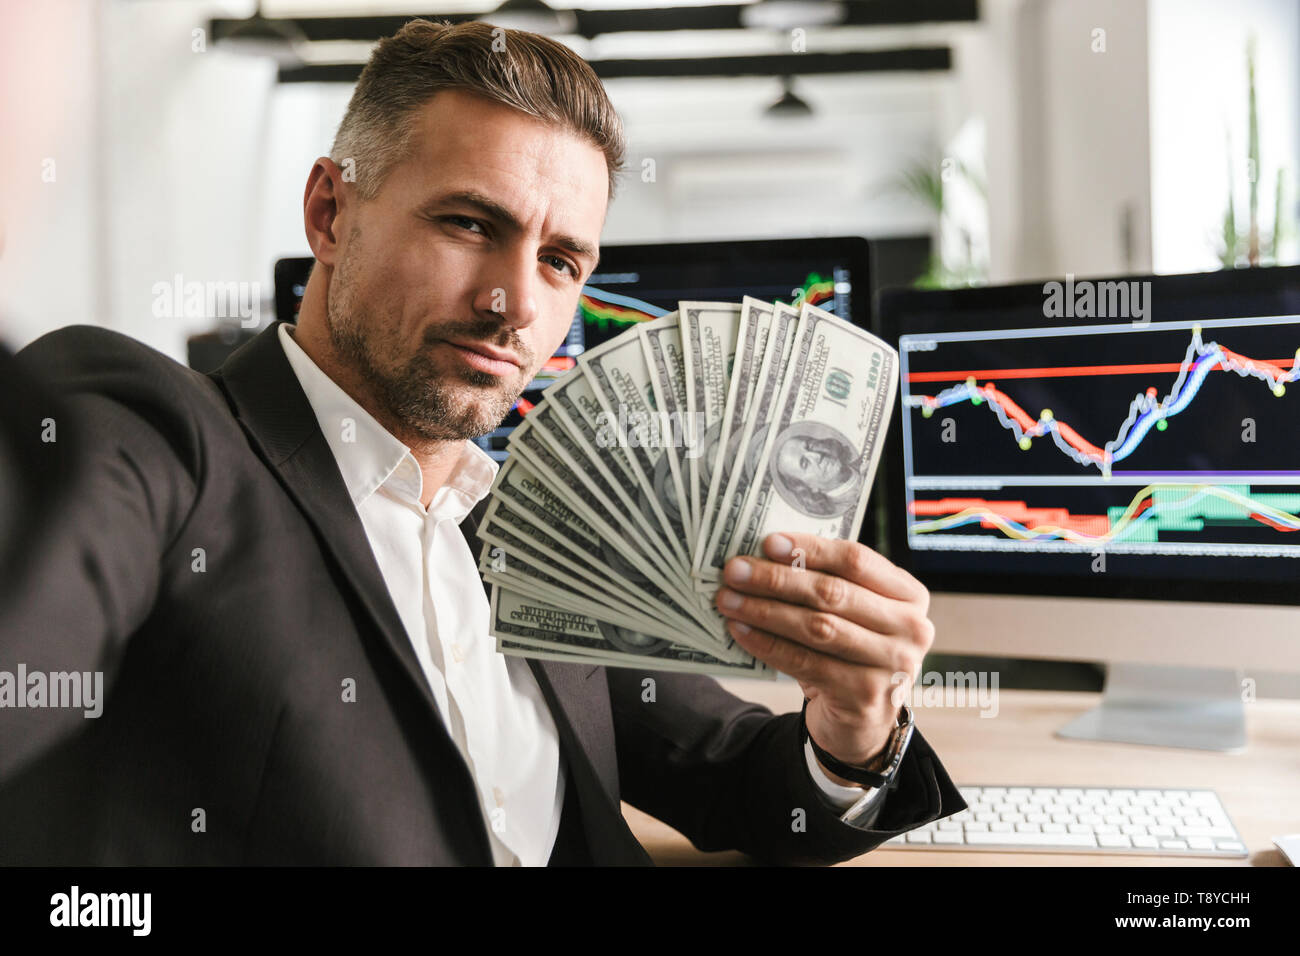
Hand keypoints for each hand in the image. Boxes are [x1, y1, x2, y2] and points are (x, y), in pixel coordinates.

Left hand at [715, 532, 933, 785]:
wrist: (862, 718)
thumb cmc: (851, 651)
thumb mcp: (852, 614)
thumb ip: (825, 583)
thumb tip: (764, 555)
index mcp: (910, 594)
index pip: (856, 560)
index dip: (810, 549)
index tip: (768, 542)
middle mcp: (910, 628)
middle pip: (833, 593)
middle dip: (776, 579)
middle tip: (734, 571)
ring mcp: (893, 665)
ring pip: (817, 628)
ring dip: (766, 611)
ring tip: (729, 600)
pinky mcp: (865, 695)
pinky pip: (806, 663)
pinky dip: (768, 645)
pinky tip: (740, 631)